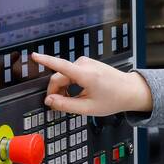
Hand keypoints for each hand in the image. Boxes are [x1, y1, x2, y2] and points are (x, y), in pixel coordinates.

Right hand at [32, 52, 152, 117]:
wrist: (130, 90)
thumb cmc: (114, 99)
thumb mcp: (88, 108)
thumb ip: (66, 105)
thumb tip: (49, 100)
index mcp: (86, 75)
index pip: (60, 65)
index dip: (45, 60)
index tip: (33, 55)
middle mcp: (85, 64)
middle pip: (59, 76)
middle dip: (55, 90)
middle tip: (58, 105)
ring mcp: (86, 62)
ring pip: (64, 75)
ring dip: (63, 88)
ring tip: (73, 100)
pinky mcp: (87, 63)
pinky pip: (71, 72)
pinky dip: (69, 83)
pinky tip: (77, 93)